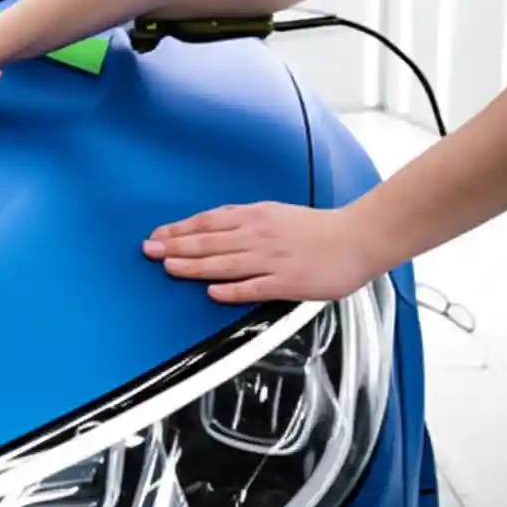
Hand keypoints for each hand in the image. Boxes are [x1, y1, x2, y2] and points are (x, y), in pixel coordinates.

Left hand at [141, 201, 380, 303]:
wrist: (357, 237)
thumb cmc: (317, 229)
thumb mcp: (274, 213)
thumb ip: (243, 219)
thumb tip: (212, 222)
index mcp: (255, 217)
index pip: (207, 223)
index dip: (179, 229)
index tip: (157, 235)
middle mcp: (259, 235)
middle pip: (208, 241)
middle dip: (175, 246)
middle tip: (149, 250)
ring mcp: (272, 259)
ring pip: (225, 263)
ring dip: (193, 266)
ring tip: (169, 268)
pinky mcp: (287, 281)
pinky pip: (254, 287)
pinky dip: (232, 290)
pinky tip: (212, 292)